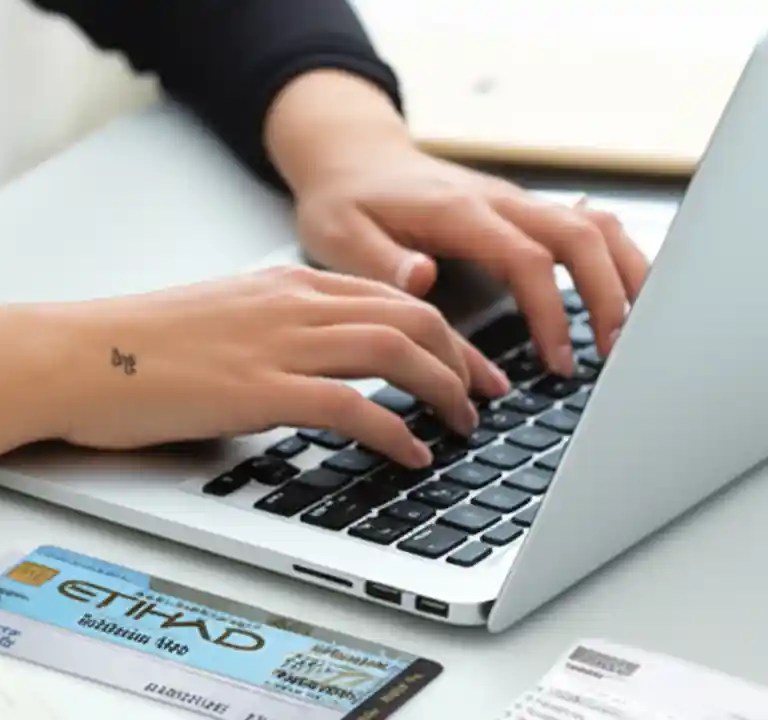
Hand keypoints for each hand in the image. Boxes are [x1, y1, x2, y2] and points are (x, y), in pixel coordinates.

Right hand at [50, 266, 509, 465]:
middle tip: (487, 395)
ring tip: (463, 424)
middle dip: (463, 357)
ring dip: (444, 389)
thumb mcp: (216, 320)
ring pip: (396, 350)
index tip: (466, 361)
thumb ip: (268, 333)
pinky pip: (353, 405)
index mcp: (282, 284)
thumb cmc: (131, 347)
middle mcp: (290, 304)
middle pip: (411, 315)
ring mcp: (276, 344)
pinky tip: (412, 452)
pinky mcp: (258, 390)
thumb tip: (303, 371)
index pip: (389, 295)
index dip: (443, 331)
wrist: (76, 354)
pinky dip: (396, 429)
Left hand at [265, 70, 650, 375]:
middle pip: (583, 237)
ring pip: (597, 225)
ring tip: (632, 331)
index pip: (526, 259)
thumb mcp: (340, 234)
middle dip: (608, 297)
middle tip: (612, 356)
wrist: (352, 156)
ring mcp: (516, 202)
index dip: (550, 311)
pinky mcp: (522, 211)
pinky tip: (625, 297)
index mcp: (458, 211)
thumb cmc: (344, 200)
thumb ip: (381, 260)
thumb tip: (422, 278)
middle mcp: (498, 200)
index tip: (558, 361)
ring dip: (625, 274)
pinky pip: (587, 225)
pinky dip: (615, 259)